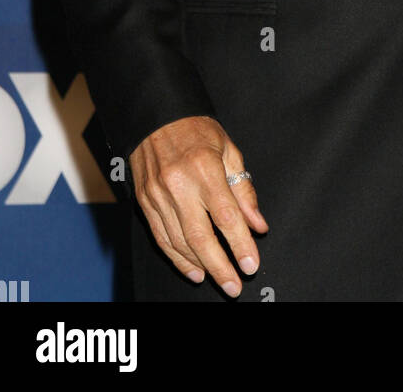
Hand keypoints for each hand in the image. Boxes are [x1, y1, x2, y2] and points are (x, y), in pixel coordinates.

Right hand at [129, 115, 267, 296]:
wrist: (156, 116)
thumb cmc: (196, 130)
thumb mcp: (228, 150)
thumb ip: (244, 190)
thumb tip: (258, 225)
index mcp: (204, 168)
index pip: (226, 216)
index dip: (240, 244)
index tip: (251, 264)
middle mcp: (179, 184)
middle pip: (201, 237)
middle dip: (220, 266)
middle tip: (234, 286)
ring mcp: (158, 195)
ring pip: (180, 242)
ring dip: (201, 266)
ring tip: (219, 279)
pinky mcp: (144, 202)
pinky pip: (162, 237)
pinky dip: (178, 258)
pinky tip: (193, 270)